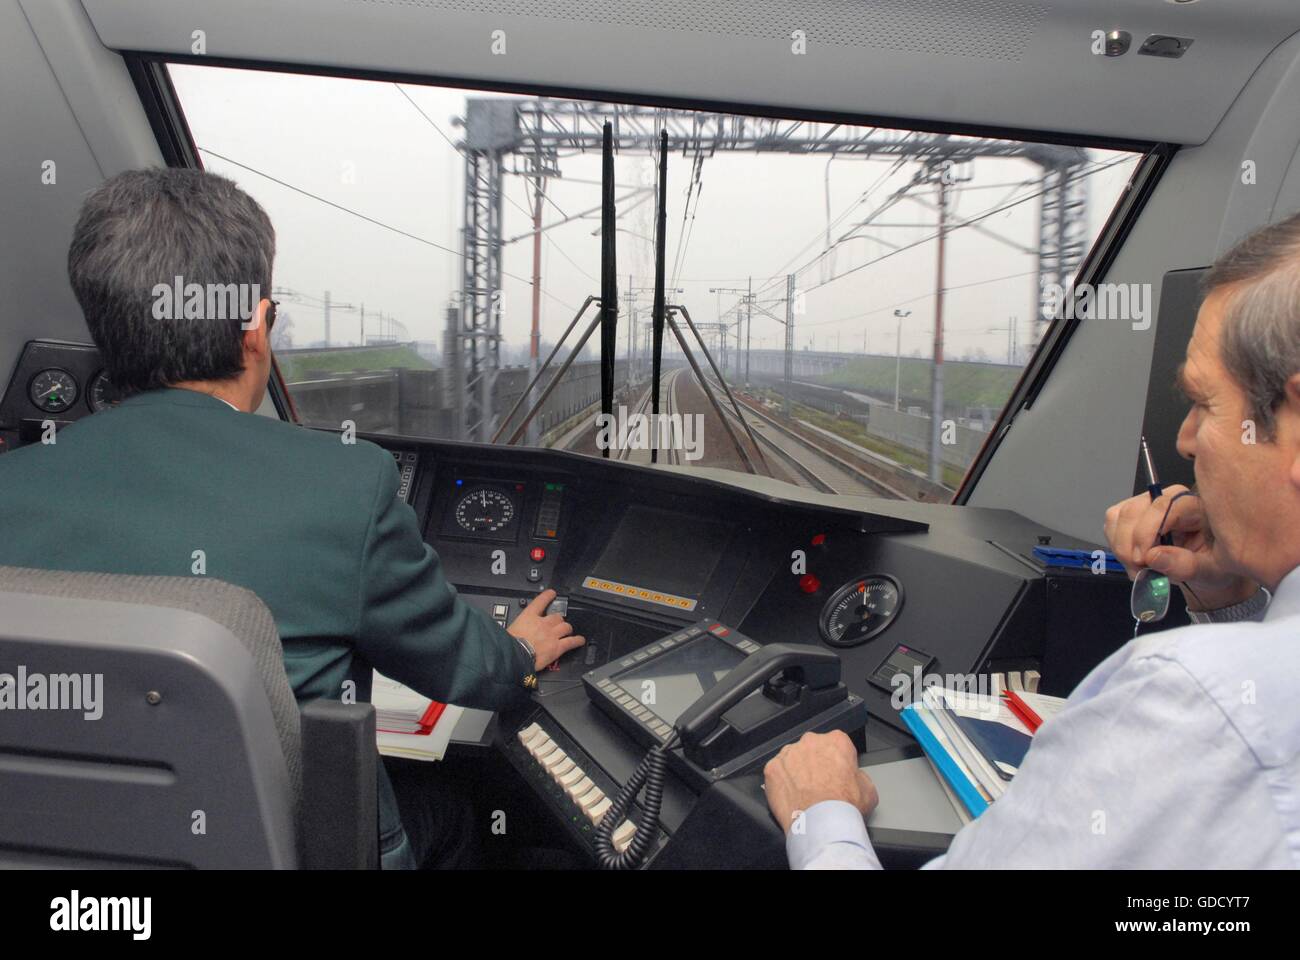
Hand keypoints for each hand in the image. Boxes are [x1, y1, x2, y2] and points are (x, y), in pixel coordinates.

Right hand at [507, 588, 584, 668]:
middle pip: (557, 617)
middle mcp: (543, 623)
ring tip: (568, 631)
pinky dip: (577, 641)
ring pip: (566, 627)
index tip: (552, 593)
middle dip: (558, 620)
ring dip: (567, 629)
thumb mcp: (508, 631)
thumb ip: (514, 628)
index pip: (541, 601)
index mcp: (528, 617)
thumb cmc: (509, 645)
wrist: (514, 657)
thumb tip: (511, 632)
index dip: (548, 596)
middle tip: (557, 624)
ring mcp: (552, 635)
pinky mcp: (557, 647)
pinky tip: (580, 640)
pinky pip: (571, 642)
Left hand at [763, 731, 876, 834]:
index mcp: (836, 741)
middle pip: (811, 749)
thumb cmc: (844, 806)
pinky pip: (775, 772)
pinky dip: (780, 782)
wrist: (822, 823)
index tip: (835, 774)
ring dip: (796, 772)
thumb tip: (855, 778)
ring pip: (791, 759)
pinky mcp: (772, 768)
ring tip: (803, 793)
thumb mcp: (869, 789)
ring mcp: (788, 753)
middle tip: (818, 785)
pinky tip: (790, 796)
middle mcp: (811, 742)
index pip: (836, 745)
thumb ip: (859, 775)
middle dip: (814, 764)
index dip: (836, 761)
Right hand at [1103, 484, 1257, 610]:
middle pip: (1134, 510)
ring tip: (1137, 568)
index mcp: (1195, 505)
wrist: (1209, 570)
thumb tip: (1153, 557)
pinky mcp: (1133, 513)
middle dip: (1129, 543)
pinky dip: (1115, 544)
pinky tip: (1131, 559)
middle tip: (1138, 570)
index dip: (1146, 532)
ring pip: (1118, 515)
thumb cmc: (1216, 567)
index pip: (1161, 506)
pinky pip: (1112, 522)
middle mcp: (1170, 498)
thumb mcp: (1211, 571)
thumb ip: (1186, 565)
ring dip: (1120, 546)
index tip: (1142, 560)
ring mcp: (1149, 503)